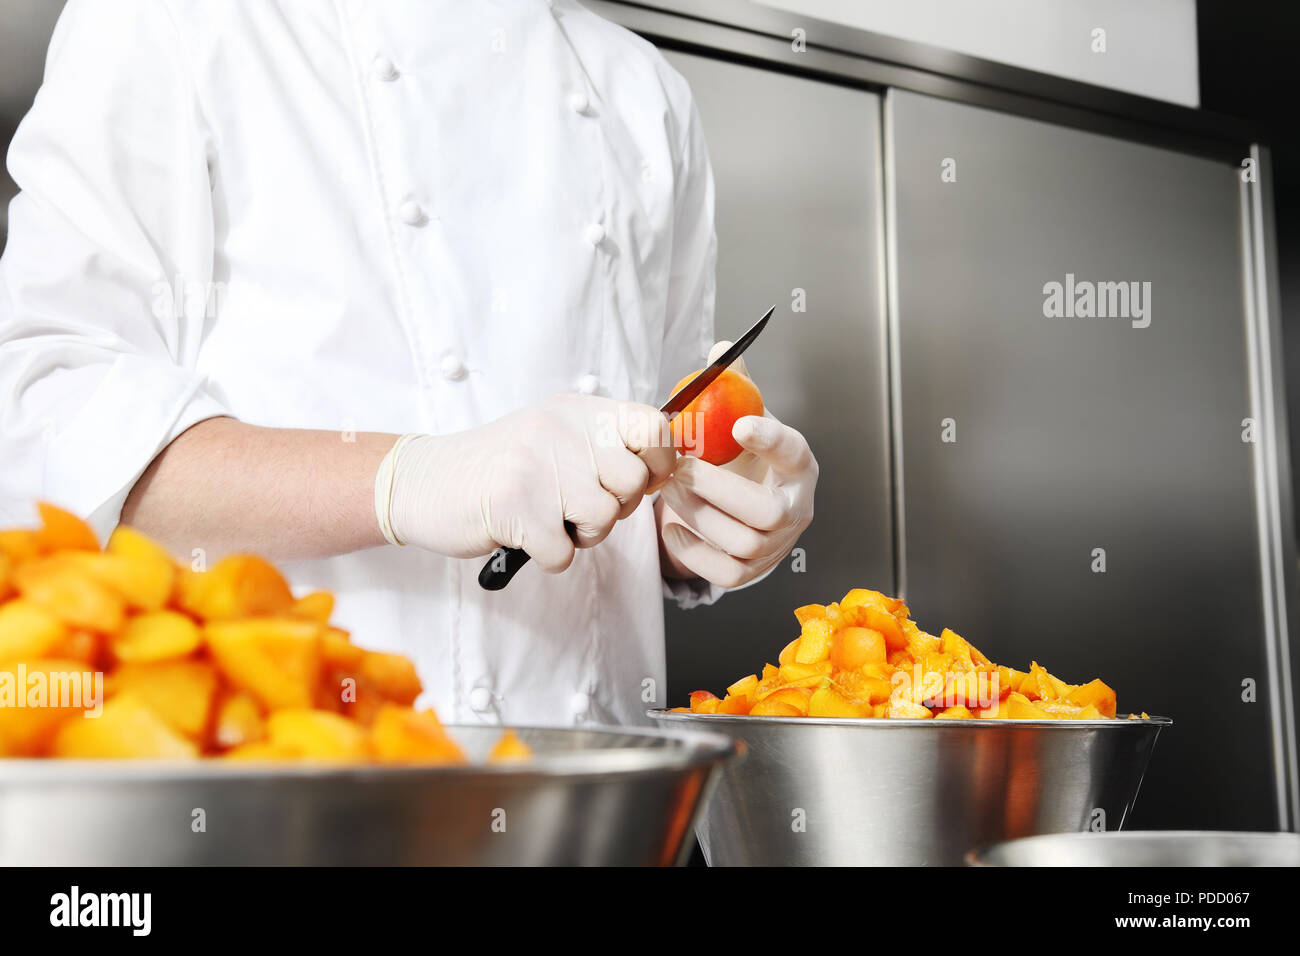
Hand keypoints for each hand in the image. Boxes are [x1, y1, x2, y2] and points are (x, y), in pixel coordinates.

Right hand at [379, 394, 674, 571]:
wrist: (422, 481)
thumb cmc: (497, 466)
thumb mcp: (553, 435)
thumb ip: (603, 445)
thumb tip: (665, 466)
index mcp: (576, 412)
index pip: (652, 425)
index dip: (658, 460)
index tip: (636, 478)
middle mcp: (561, 432)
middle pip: (633, 482)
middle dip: (613, 507)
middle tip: (576, 506)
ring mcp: (538, 468)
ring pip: (604, 520)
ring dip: (580, 534)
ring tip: (546, 518)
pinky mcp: (516, 508)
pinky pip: (564, 552)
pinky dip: (547, 554)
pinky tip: (523, 534)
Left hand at [658, 344, 816, 588]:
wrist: (749, 504)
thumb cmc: (745, 457)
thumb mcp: (746, 418)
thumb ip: (734, 386)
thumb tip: (719, 350)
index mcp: (798, 465)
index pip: (793, 452)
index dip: (769, 441)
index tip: (739, 425)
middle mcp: (797, 508)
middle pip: (764, 511)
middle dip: (716, 490)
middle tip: (678, 469)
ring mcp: (778, 544)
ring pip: (743, 541)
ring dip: (698, 515)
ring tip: (669, 489)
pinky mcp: (754, 570)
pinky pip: (727, 574)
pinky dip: (694, 552)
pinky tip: (671, 526)